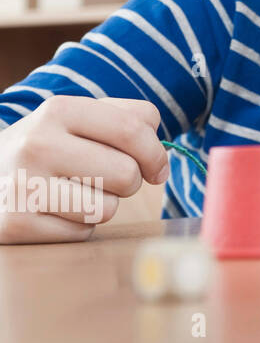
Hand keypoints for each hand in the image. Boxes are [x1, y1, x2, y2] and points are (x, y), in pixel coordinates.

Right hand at [0, 96, 166, 243]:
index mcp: (60, 110)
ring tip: (74, 192)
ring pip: (108, 208)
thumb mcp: (79, 120)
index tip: (157, 169)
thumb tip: (160, 161)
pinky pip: (82, 232)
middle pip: (127, 173)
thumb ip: (129, 121)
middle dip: (128, 182)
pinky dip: (78, 226)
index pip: (133, 129)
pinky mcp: (17, 223)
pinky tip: (54, 211)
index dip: (156, 154)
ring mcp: (24, 185)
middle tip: (103, 179)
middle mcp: (38, 144)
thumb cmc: (49, 147)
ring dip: (103, 205)